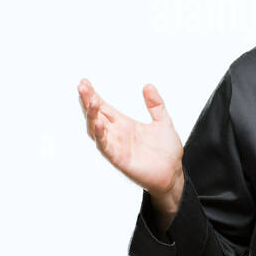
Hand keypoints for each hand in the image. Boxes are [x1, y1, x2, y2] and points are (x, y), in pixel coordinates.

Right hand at [78, 78, 184, 206]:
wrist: (173, 173)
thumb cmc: (167, 152)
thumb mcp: (163, 122)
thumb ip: (156, 105)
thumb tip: (148, 86)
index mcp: (125, 124)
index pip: (104, 107)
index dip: (93, 95)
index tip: (84, 82)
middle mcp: (117, 134)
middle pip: (96, 115)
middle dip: (88, 101)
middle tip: (82, 86)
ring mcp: (116, 146)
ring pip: (96, 129)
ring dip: (91, 115)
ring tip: (90, 101)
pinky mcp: (118, 158)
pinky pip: (105, 146)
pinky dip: (100, 135)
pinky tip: (98, 123)